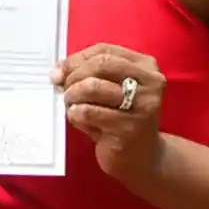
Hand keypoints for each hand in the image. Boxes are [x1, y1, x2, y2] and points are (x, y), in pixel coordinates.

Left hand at [51, 43, 166, 186]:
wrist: (143, 158)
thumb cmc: (121, 119)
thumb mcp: (110, 90)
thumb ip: (89, 74)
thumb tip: (58, 71)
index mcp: (146, 66)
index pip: (104, 50)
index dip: (77, 59)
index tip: (59, 71)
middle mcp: (151, 83)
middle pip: (100, 64)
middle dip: (74, 75)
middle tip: (64, 89)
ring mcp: (142, 106)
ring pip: (93, 86)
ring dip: (73, 95)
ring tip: (71, 105)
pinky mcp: (129, 128)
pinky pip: (89, 112)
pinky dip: (76, 114)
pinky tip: (79, 120)